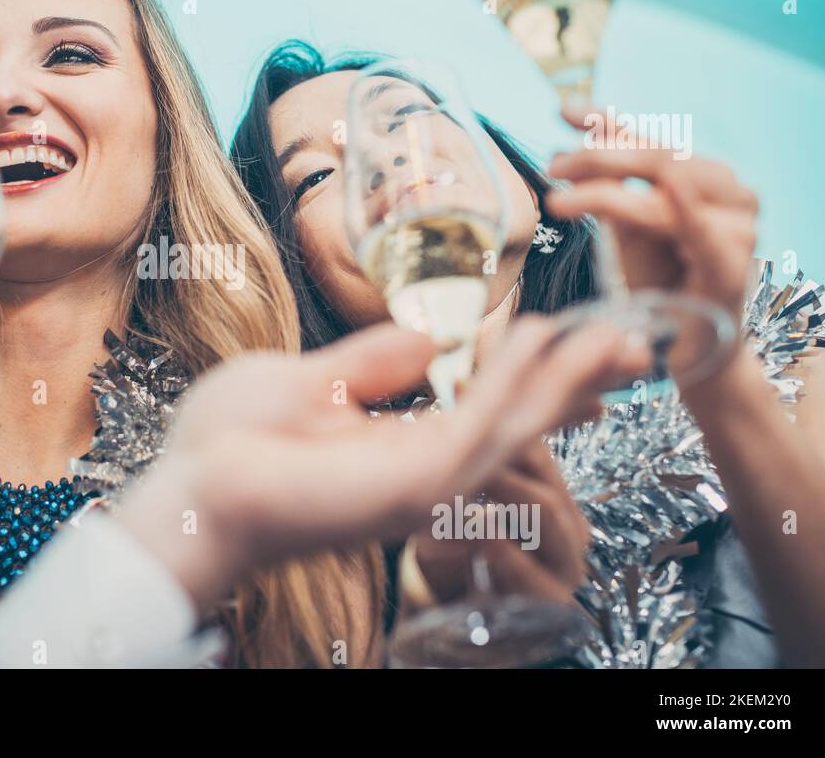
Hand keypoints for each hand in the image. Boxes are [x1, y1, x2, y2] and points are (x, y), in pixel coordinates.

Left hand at [120, 316, 629, 610]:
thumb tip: (429, 337)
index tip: (582, 344)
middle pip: (515, 419)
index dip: (537, 377)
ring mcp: (417, 482)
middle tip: (636, 343)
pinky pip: (477, 429)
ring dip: (566, 379)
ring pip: (512, 425)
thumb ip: (372, 362)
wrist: (189, 484)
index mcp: (393, 443)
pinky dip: (514, 383)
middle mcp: (417, 469)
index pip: (483, 407)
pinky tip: (545, 343)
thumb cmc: (229, 440)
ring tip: (616, 337)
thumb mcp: (307, 378)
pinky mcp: (408, 487)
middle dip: (577, 382)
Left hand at [546, 104, 758, 325]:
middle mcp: (729, 190)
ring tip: (561, 199)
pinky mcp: (734, 263)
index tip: (562, 109)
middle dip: (599, 158)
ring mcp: (738, 224)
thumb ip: (607, 179)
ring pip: (669, 187)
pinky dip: (687, 210)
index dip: (606, 121)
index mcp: (704, 175)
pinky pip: (705, 232)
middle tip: (552, 168)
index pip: (650, 138)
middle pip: (658, 157)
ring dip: (611, 188)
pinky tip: (670, 189)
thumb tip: (565, 135)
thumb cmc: (658, 280)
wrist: (688, 346)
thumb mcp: (624, 224)